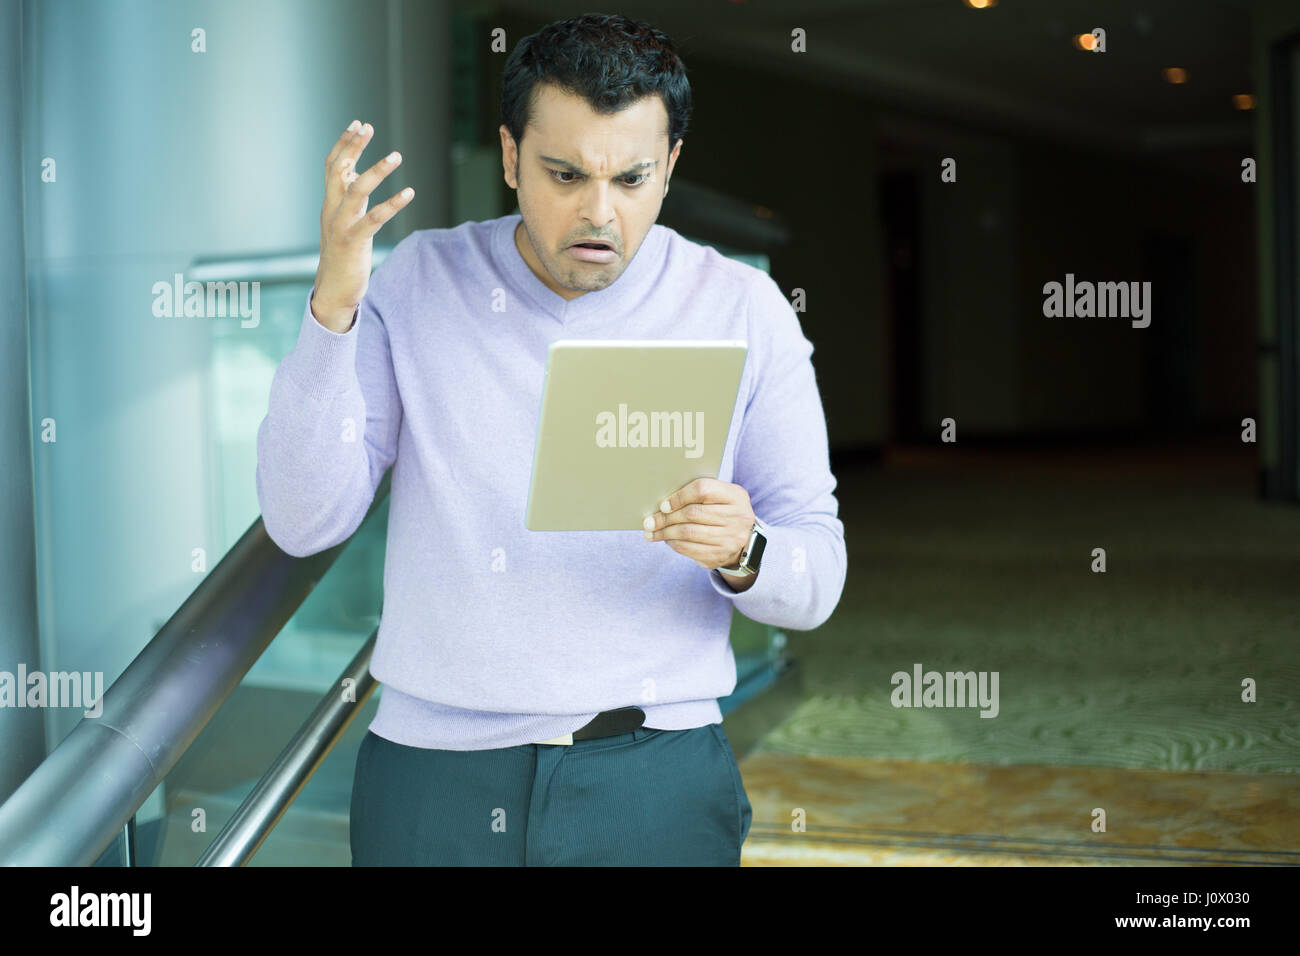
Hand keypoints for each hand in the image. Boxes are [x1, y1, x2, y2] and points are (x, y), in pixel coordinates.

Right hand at [312, 120, 414, 331]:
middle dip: (352, 146)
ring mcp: (340, 225)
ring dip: (376, 170)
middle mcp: (331, 210)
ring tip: (397, 155)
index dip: (343, 144)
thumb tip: (359, 172)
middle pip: (339, 170)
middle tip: (368, 126)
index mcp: (330, 203)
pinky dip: (391, 204)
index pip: (332, 166)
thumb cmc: (343, 253)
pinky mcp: (353, 242)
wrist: (333, 289)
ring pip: (356, 189)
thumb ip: (350, 196)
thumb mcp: (344, 220)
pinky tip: (409, 193)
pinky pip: (373, 218)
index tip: (358, 124)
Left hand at [642, 477, 755, 569]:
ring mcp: (730, 538)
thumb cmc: (722, 512)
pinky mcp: (720, 555)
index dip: (679, 497)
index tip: (663, 505)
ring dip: (665, 533)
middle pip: (692, 514)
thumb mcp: (719, 497)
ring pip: (688, 533)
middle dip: (666, 518)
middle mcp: (737, 517)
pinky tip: (666, 540)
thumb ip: (697, 494)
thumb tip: (663, 503)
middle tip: (648, 521)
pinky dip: (674, 544)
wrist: (745, 540)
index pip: (703, 490)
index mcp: (735, 496)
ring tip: (651, 532)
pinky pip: (690, 549)